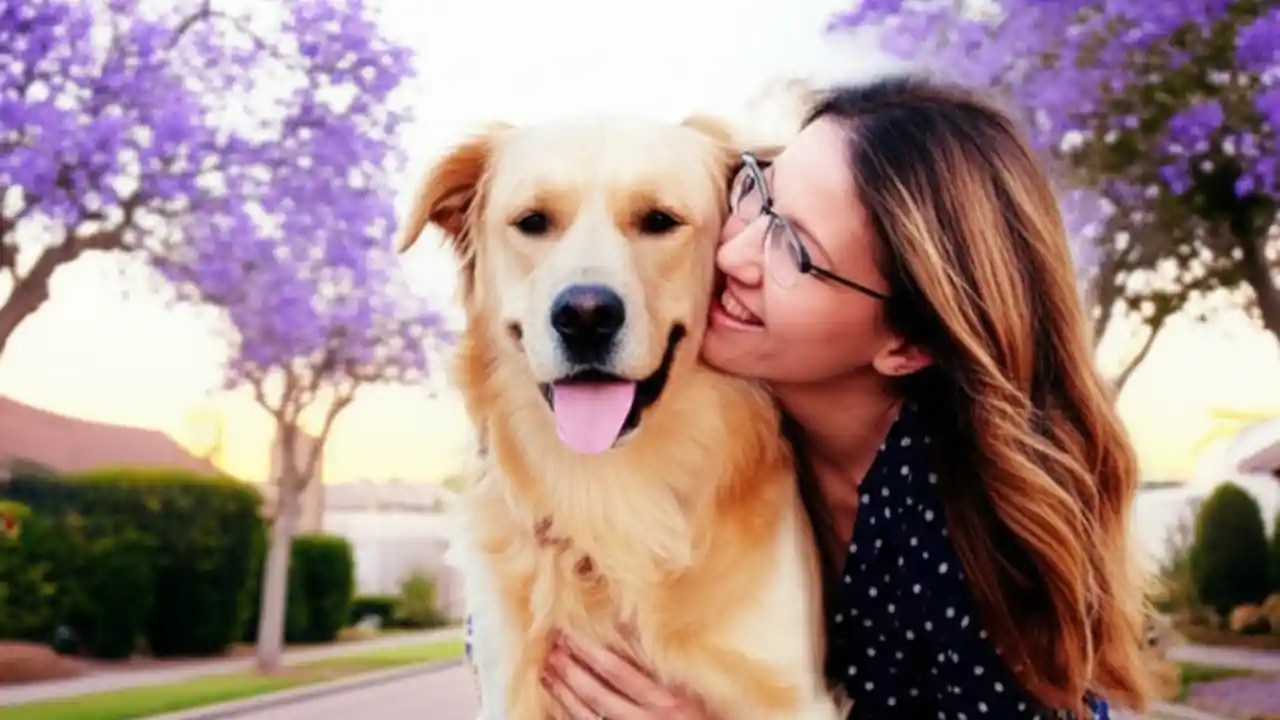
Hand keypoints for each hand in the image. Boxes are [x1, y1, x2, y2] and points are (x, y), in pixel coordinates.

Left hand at [541, 631, 714, 719]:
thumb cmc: (704, 705)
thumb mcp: (690, 677)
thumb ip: (658, 651)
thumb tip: (625, 618)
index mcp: (666, 696)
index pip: (617, 671)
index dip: (588, 652)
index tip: (569, 634)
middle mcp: (649, 718)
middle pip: (598, 693)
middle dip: (571, 670)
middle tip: (552, 648)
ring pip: (590, 715)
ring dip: (565, 693)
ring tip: (547, 670)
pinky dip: (572, 714)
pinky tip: (559, 702)